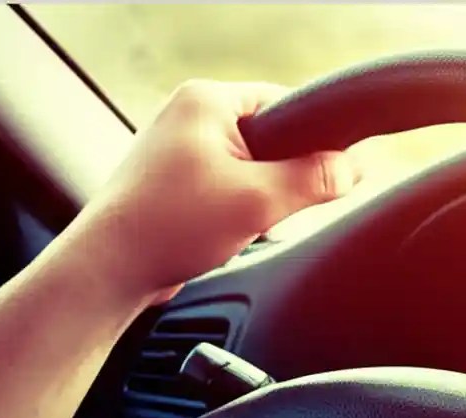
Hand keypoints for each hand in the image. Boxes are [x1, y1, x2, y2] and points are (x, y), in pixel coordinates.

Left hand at [53, 80, 360, 305]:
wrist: (110, 270)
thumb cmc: (168, 226)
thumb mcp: (259, 201)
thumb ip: (315, 180)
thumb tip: (355, 168)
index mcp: (207, 98)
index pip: (289, 105)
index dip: (313, 143)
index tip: (323, 177)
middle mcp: (190, 113)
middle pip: (273, 140)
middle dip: (281, 180)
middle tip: (267, 208)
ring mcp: (180, 147)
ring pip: (252, 169)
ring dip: (258, 200)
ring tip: (235, 223)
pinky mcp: (176, 181)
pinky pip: (228, 188)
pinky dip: (236, 211)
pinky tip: (221, 233)